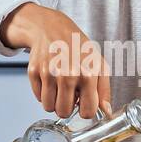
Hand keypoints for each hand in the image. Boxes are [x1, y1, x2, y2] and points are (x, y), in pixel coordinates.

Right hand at [0, 3, 111, 118]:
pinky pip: (38, 97)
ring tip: (59, 87)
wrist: (53, 28)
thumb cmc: (78, 47)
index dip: (85, 110)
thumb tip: (106, 112)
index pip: (87, 112)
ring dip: (54, 101)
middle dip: (66, 107)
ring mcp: (49, 73)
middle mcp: (68, 74)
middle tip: (69, 94)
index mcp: (88, 75)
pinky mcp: (34, 71)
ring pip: (48, 107)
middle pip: (64, 112)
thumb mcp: (99, 64)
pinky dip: (43, 92)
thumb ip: (104, 90)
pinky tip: (50, 79)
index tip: (83, 103)